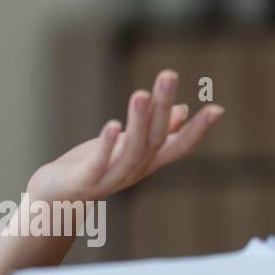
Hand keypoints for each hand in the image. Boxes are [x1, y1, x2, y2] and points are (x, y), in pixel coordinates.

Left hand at [27, 70, 223, 205]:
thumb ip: (155, 132)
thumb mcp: (127, 147)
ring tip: (142, 94)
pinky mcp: (86, 180)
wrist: (56, 199)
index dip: (198, 130)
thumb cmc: (93, 168)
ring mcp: (111, 178)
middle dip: (163, 106)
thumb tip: (182, 108)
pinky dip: (107, 144)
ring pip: (132, 150)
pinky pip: (100, 163)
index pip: (180, 146)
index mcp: (147, 161)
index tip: (217, 108)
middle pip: (155, 139)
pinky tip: (113, 124)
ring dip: (138, 122)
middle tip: (169, 74)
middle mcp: (135, 171)